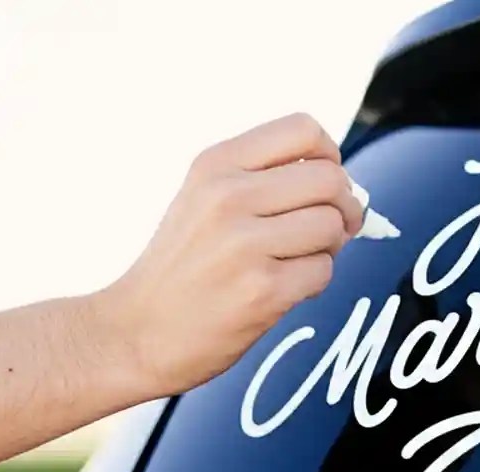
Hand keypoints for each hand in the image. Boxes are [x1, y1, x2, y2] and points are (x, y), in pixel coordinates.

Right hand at [95, 113, 364, 399]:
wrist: (134, 333)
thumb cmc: (180, 270)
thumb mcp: (203, 201)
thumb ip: (262, 181)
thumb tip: (345, 187)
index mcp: (216, 165)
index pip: (304, 130)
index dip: (330, 157)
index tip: (325, 185)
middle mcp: (228, 197)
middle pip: (330, 180)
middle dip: (343, 207)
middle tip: (329, 231)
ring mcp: (245, 244)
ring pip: (332, 226)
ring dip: (328, 249)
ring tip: (295, 263)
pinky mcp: (262, 291)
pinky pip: (323, 272)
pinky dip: (314, 283)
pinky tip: (282, 290)